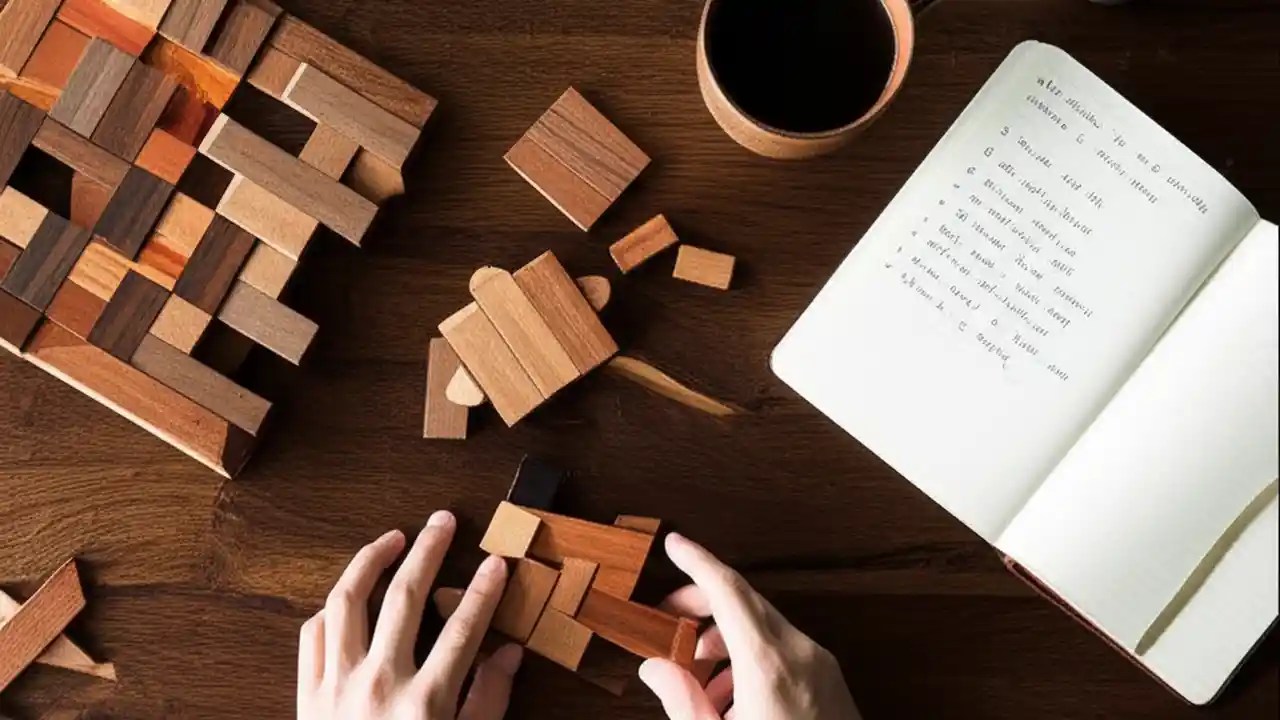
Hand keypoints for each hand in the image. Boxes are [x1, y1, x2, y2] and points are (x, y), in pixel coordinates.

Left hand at [298, 511, 523, 719]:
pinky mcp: (307, 696)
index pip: (463, 629)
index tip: (498, 563)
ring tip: (392, 539)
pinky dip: (332, 609)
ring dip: (369, 561)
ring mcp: (336, 687)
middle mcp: (378, 685)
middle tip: (444, 520)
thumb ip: (488, 702)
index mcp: (424, 704)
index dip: (485, 591)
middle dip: (429, 550)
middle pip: (404, 597)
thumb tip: (509, 654)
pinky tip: (350, 596)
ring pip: (347, 602)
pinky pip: (313, 635)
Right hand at [640, 534, 860, 719]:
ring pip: (765, 626)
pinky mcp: (832, 682)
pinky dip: (752, 656)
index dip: (697, 561)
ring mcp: (822, 666)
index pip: (727, 589)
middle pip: (745, 603)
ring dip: (727, 636)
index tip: (674, 544)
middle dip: (704, 603)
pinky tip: (733, 697)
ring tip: (698, 677)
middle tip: (668, 619)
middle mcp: (800, 654)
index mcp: (767, 664)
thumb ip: (681, 700)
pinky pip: (786, 650)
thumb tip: (655, 667)